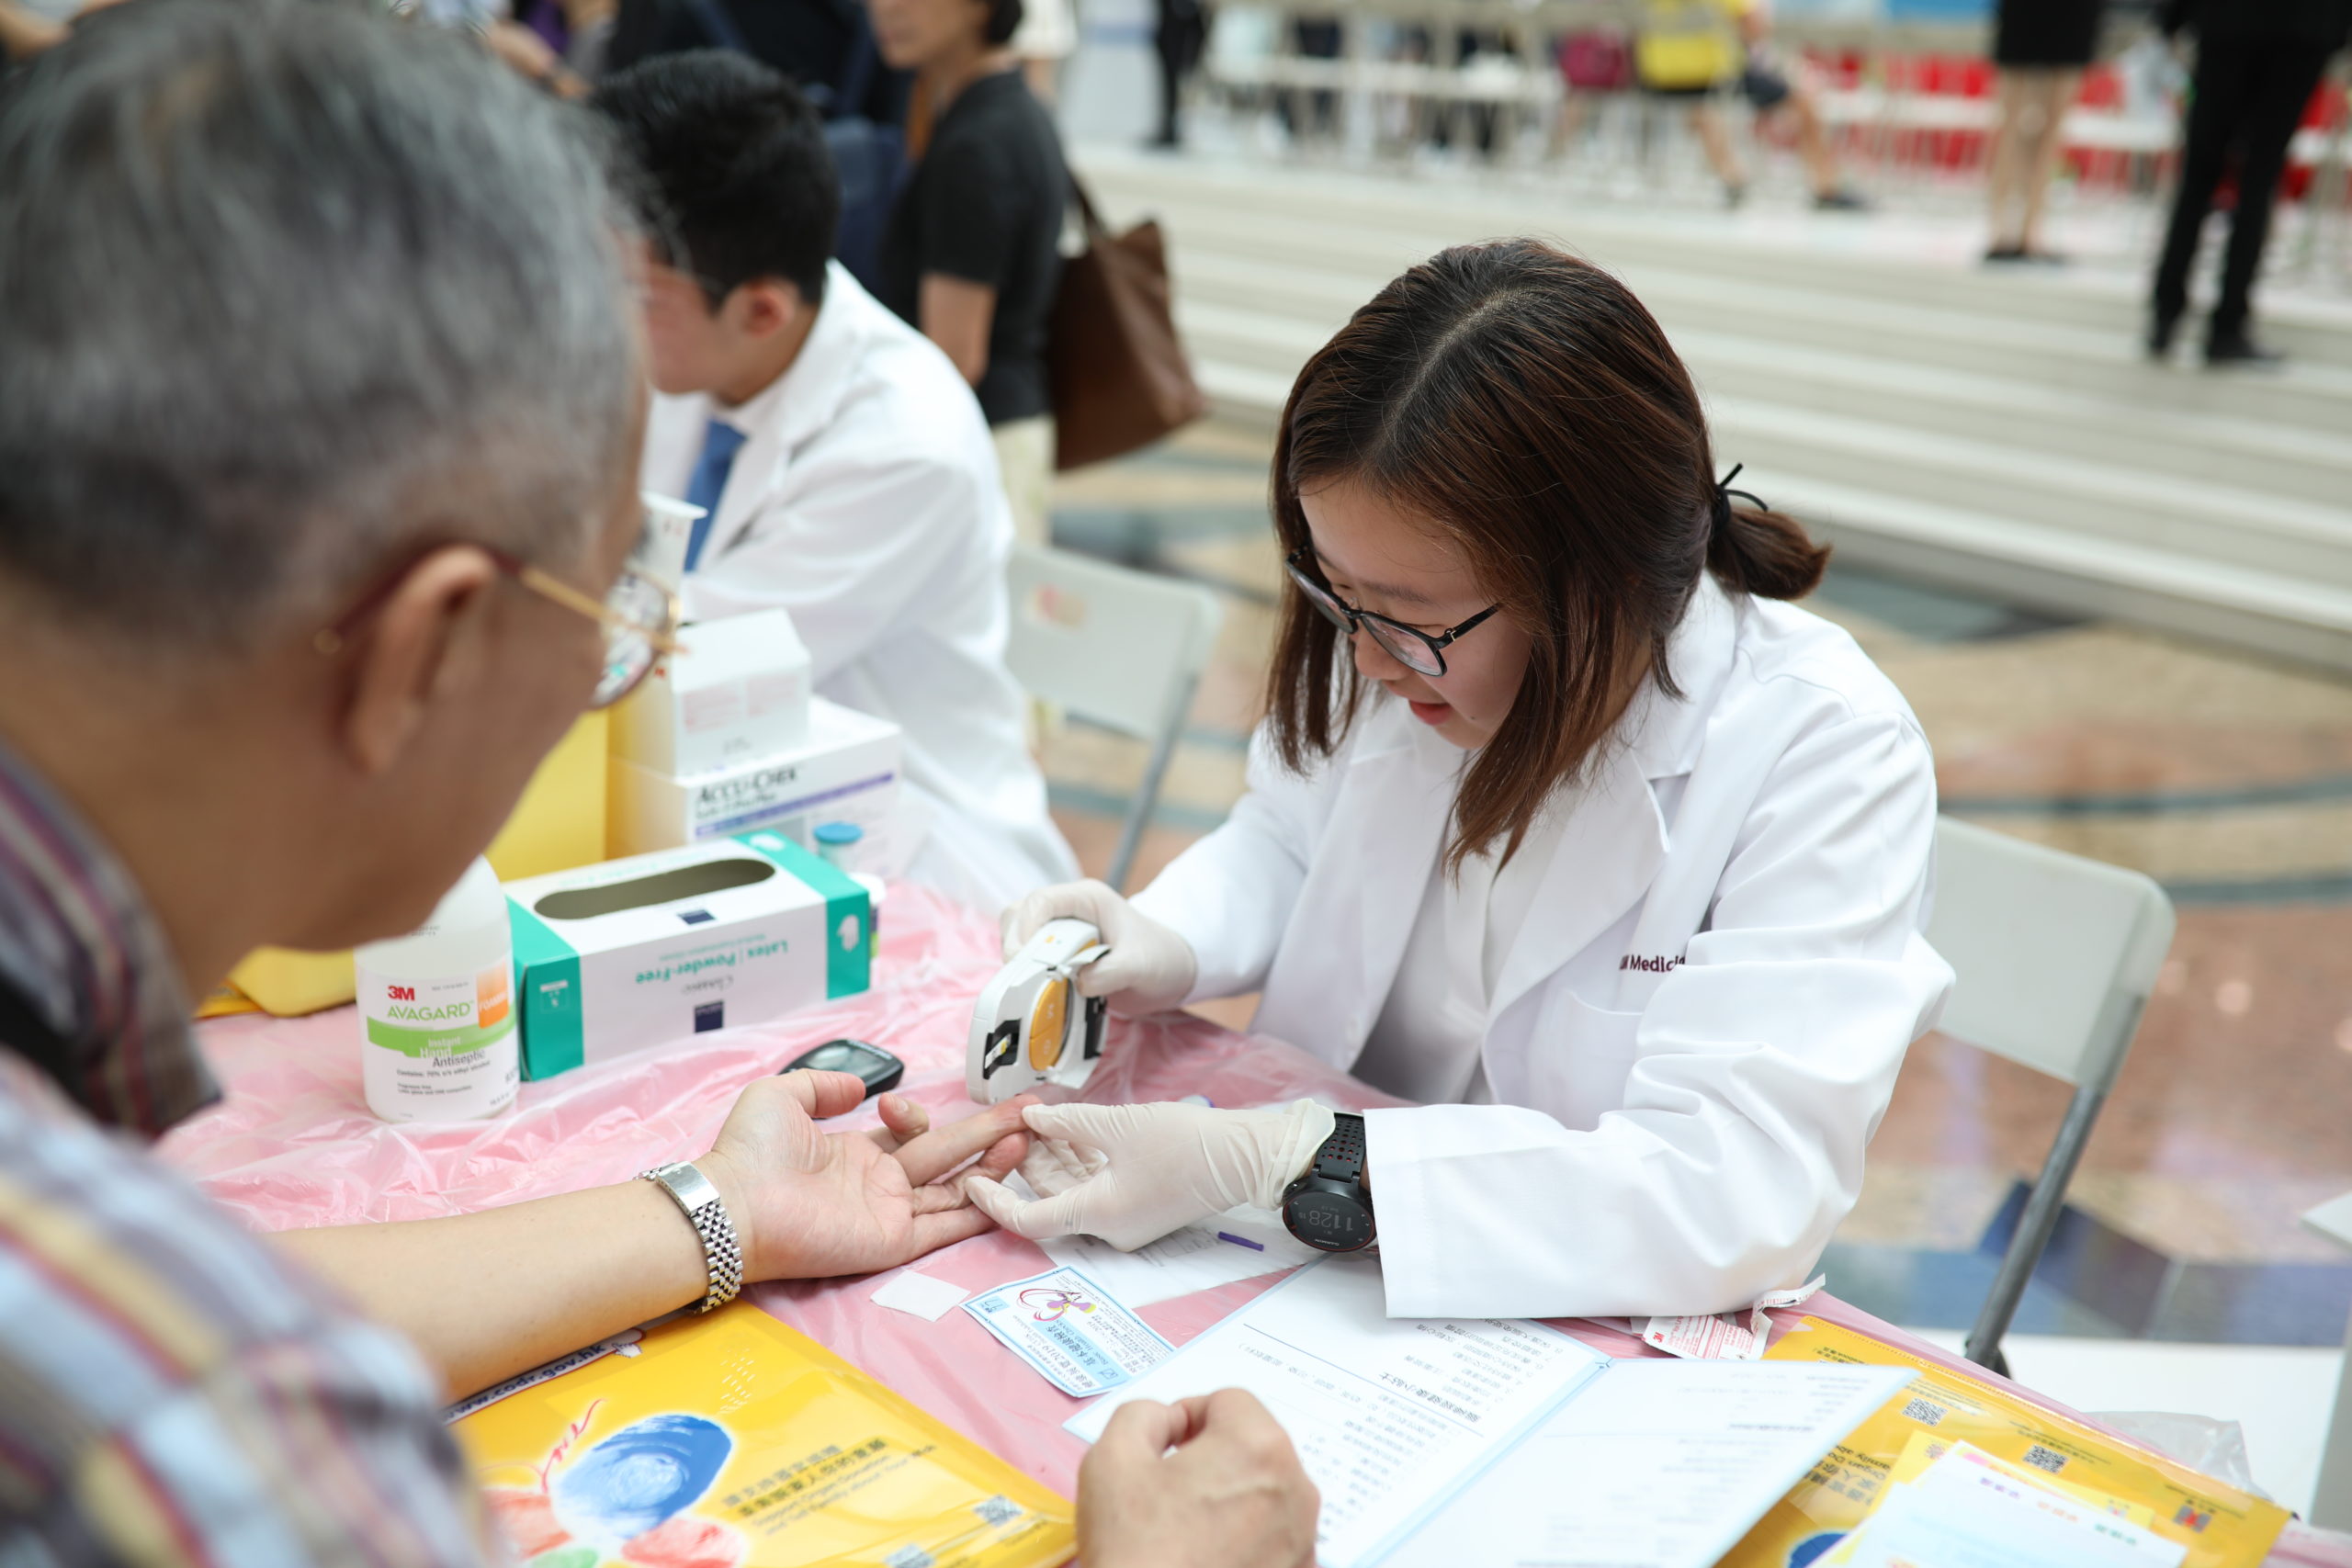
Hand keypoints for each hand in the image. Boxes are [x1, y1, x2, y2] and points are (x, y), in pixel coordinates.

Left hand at [697, 1071, 1034, 1280]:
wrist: (735, 1206)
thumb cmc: (750, 1153)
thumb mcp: (781, 1097)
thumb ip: (824, 1085)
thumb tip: (862, 1089)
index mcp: (856, 1153)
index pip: (909, 1134)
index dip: (916, 1114)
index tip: (896, 1106)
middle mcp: (879, 1184)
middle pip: (947, 1156)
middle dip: (987, 1132)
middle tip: (1030, 1113)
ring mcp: (888, 1214)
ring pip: (955, 1189)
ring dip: (993, 1165)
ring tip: (1029, 1138)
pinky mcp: (892, 1241)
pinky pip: (945, 1227)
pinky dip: (980, 1211)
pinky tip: (1010, 1193)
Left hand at [966, 1099, 1333, 1250]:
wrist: (1243, 1157)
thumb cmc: (1186, 1143)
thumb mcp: (1119, 1124)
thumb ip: (1068, 1122)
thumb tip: (1032, 1118)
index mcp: (1097, 1214)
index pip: (1028, 1219)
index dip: (994, 1202)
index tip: (971, 1180)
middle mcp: (1109, 1228)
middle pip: (1050, 1200)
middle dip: (1029, 1163)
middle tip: (1014, 1126)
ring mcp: (1127, 1220)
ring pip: (1074, 1192)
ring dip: (1056, 1160)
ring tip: (1040, 1122)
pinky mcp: (1142, 1207)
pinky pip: (1098, 1189)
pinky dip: (1083, 1164)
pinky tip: (1073, 1132)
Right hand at [1000, 879, 1197, 1015]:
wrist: (1171, 970)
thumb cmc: (1160, 957)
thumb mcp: (1142, 966)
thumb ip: (1111, 973)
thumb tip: (1078, 982)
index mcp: (1087, 899)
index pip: (1041, 902)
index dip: (1025, 928)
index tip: (1021, 959)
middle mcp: (1068, 911)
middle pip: (1019, 917)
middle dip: (1014, 946)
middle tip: (1018, 980)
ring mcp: (1060, 933)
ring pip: (1019, 938)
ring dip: (1017, 964)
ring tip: (1024, 990)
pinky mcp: (1057, 955)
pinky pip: (1029, 960)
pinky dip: (1026, 977)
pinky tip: (1033, 996)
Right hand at [1078, 1391, 1318, 1567]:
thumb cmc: (1136, 1550)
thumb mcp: (1112, 1458)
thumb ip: (1143, 1414)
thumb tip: (1169, 1420)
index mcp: (1258, 1446)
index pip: (1228, 1402)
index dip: (1187, 1419)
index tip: (1163, 1452)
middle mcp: (1296, 1489)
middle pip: (1254, 1446)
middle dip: (1214, 1458)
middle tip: (1171, 1493)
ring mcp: (1303, 1540)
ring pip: (1266, 1493)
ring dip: (1232, 1498)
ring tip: (1188, 1531)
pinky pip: (1275, 1538)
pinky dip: (1248, 1540)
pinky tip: (1209, 1559)